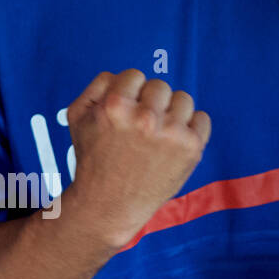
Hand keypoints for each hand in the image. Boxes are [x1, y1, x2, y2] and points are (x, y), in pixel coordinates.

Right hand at [63, 70, 210, 248]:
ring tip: (158, 132)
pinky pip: (202, 118)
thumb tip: (123, 76)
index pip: (134, 75)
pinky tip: (173, 140)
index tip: (125, 109)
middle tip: (140, 124)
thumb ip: (96, 86)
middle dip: (150, 101)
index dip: (128, 91)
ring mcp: (172, 133)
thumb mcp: (76, 116)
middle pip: (160, 85)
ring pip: (183, 98)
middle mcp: (145, 117)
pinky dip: (191, 126)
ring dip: (171, 112)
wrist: (110, 203)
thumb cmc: (93, 157)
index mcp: (115, 105)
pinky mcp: (192, 148)